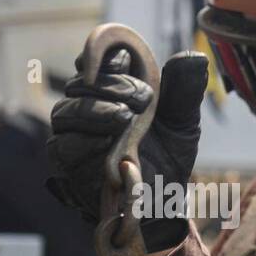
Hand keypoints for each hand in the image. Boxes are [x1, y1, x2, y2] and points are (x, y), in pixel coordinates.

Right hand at [46, 50, 207, 251]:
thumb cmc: (168, 158)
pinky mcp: (65, 161)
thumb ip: (184, 91)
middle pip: (81, 81)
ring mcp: (72, 133)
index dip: (102, 51)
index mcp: (113, 88)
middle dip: (111, 84)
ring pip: (66, 110)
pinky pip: (61, 145)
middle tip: (142, 98)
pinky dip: (83, 141)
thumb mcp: (183, 124)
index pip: (96, 58)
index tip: (125, 57)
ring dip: (96, 110)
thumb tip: (194, 57)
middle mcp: (87, 105)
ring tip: (125, 119)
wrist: (161, 204)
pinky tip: (106, 142)